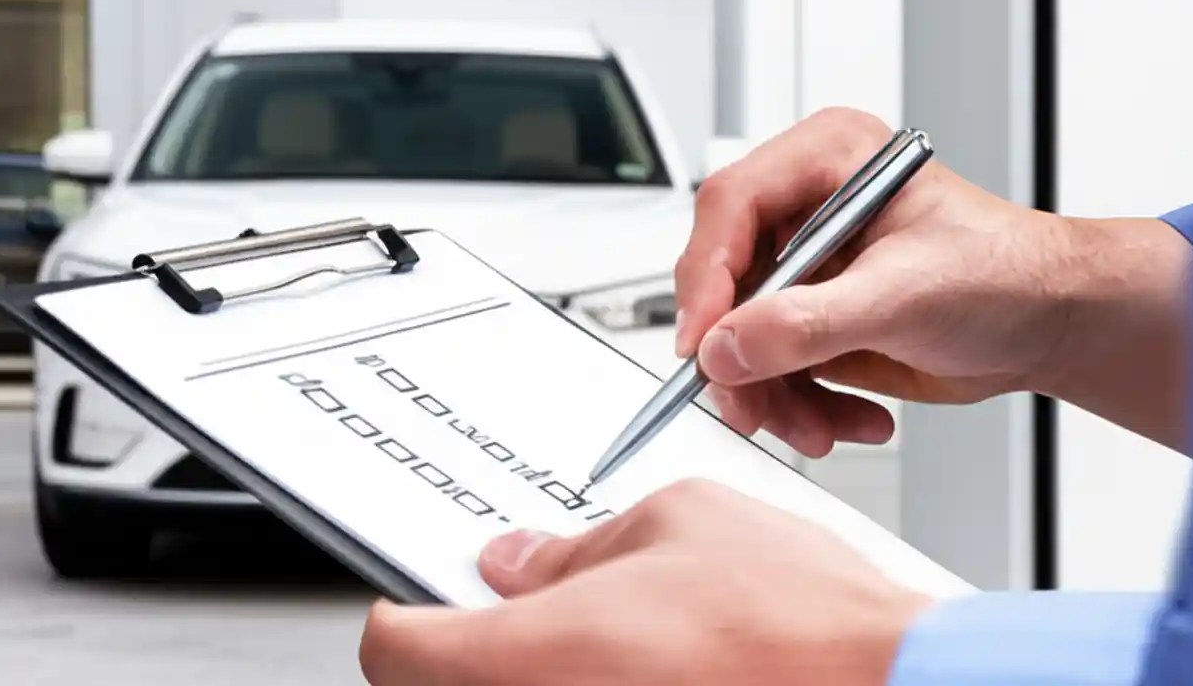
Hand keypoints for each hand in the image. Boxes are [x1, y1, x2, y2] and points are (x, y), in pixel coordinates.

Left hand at [359, 479, 930, 685]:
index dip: (406, 605)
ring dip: (533, 666)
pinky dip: (585, 685)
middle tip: (518, 601)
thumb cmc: (800, 621)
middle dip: (470, 640)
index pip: (392, 645)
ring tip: (597, 629)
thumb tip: (526, 561)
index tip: (426, 591)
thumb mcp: (675, 523)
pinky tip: (639, 664)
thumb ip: (578, 546)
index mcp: (522, 661)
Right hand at [675, 107, 1191, 453]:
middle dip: (741, 356)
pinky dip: (803, 406)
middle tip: (751, 405)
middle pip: (725, 280)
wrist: (1050, 323)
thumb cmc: (1009, 273)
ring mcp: (807, 266)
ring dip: (775, 395)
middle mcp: (806, 208)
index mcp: (826, 161)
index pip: (730, 207)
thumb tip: (726, 348)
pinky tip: (851, 418)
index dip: (707, 279)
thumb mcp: (906, 293)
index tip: (703, 345)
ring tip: (821, 427)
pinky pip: (772, 368)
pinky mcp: (812, 316)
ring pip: (741, 337)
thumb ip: (809, 322)